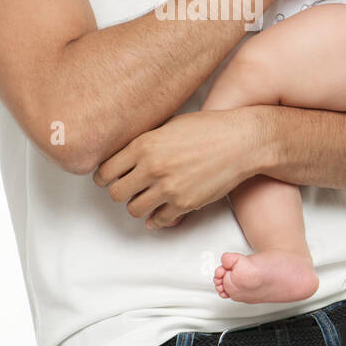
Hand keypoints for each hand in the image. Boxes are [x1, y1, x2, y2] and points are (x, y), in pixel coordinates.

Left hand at [92, 108, 255, 227]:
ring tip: (145, 198)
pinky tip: (159, 212)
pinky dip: (157, 219)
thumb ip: (146, 141)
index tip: (107, 179)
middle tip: (127, 188)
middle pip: (116, 193)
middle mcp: (152, 167)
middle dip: (120, 191)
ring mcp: (168, 188)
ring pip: (134, 210)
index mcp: (144, 144)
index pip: (106, 170)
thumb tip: (128, 155)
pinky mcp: (185, 203)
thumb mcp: (169, 125)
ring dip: (138, 206)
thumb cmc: (210, 128)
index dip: (104, 177)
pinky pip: (159, 220)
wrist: (241, 141)